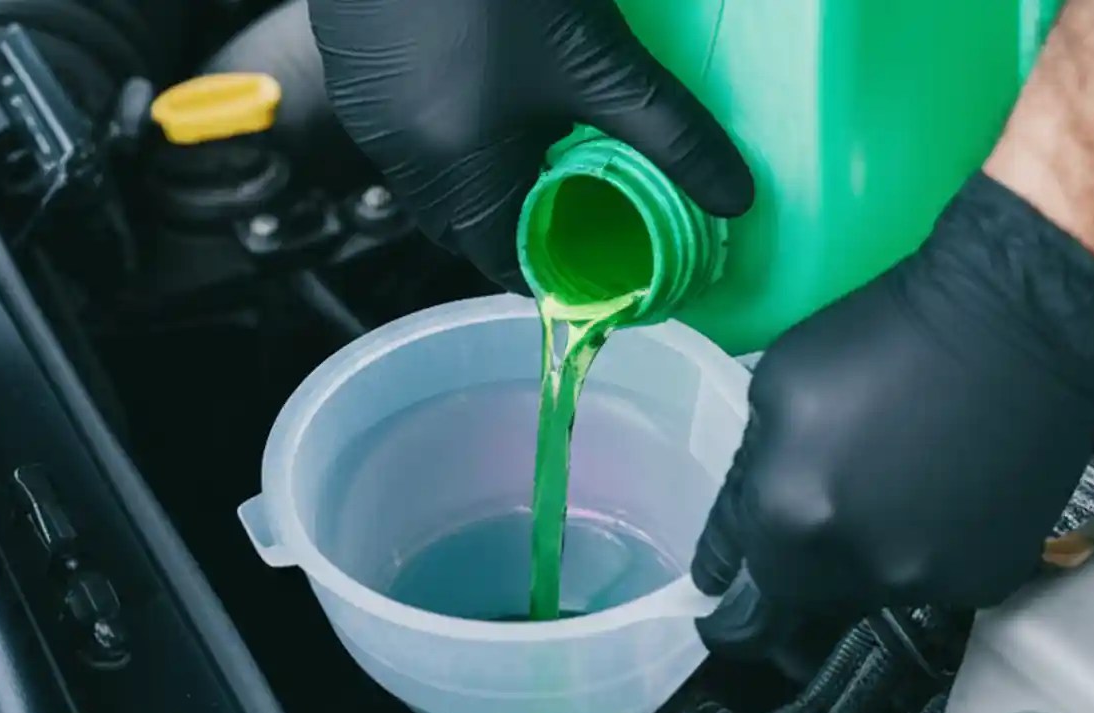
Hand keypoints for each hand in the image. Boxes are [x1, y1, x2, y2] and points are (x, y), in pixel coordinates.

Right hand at [308, 0, 753, 291]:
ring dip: (487, 179)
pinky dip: (454, 137)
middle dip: (524, 225)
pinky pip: (411, 136)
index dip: (556, 269)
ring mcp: (371, 115)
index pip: (503, 263)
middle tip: (580, 202)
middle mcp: (400, 157)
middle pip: (466, 228)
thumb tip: (733, 196)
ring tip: (543, 146)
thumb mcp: (596, 63)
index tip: (598, 255)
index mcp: (452, 171)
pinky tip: (492, 95)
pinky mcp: (360, 74)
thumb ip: (668, 133)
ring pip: (437, 182)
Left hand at [691, 173, 1093, 657]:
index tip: (724, 602)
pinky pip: (934, 582)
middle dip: (799, 563)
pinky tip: (940, 496)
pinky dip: (925, 551)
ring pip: (871, 592)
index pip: (746, 590)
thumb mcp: (777, 388)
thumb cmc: (882, 337)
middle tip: (819, 513)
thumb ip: (750, 475)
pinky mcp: (988, 578)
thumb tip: (737, 543)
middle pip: (807, 597)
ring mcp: (930, 581)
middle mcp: (859, 567)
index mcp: (792, 517)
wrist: (1016, 324)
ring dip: (864, 557)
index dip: (732, 594)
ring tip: (890, 489)